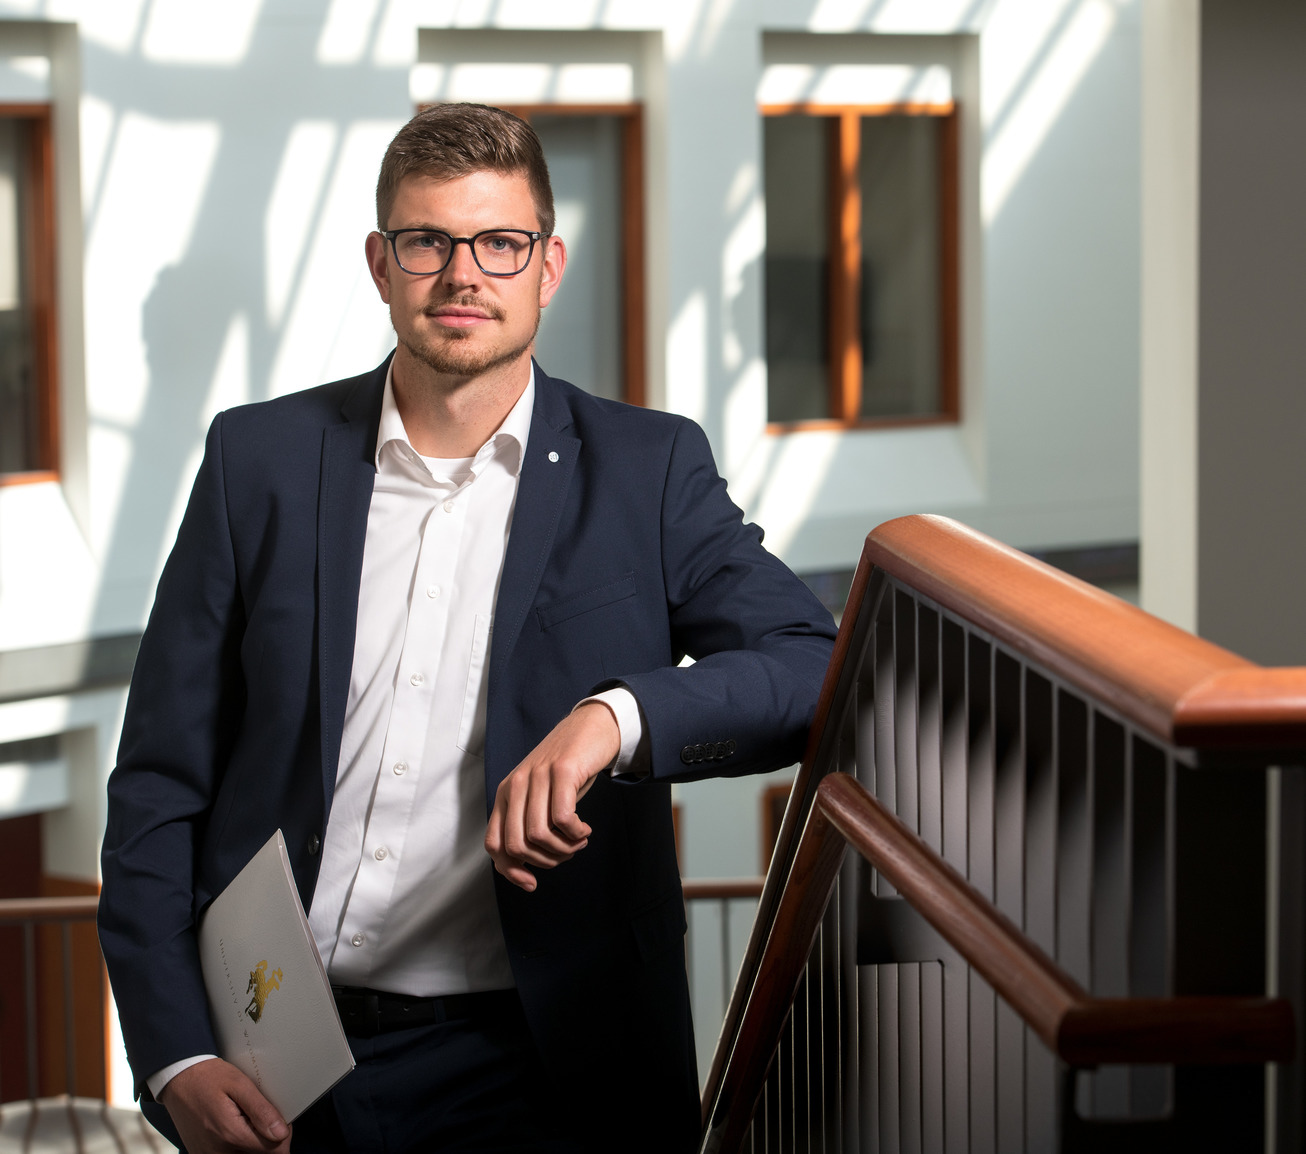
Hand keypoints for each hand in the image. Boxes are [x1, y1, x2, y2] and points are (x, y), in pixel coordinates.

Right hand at [158, 1058, 290, 1153]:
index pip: (273, 1150)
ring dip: (252, 1141)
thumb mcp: (239, 1084)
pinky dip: (237, 1144)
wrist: (177, 1078)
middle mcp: (218, 1151)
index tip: (279, 1118)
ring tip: (246, 1118)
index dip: (282, 1134)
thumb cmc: (207, 1077)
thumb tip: (281, 1133)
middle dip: (267, 1138)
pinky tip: (234, 1125)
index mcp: (231, 1135)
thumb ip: (261, 1110)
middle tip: (263, 1115)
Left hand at [484, 702, 620, 890]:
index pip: (494, 844)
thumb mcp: (541, 797)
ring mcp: (537, 776)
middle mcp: (515, 785)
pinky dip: (575, 833)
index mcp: (505, 794)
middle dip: (544, 861)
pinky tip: (584, 829)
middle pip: (516, 845)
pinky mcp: (562, 771)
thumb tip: (523, 873)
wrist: (590, 728)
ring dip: (563, 848)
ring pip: (538, 835)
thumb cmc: (567, 770)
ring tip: (578, 841)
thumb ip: (528, 826)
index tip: (532, 883)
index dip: (510, 871)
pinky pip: (562, 818)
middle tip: (566, 853)